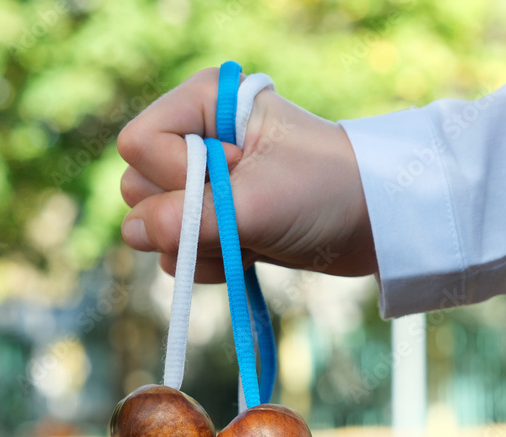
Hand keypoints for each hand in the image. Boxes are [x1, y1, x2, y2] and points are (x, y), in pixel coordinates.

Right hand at [117, 68, 374, 282]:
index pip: (139, 144)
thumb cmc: (327, 192)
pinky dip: (209, 263)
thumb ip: (190, 220)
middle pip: (137, 188)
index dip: (176, 173)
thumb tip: (131, 232)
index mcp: (202, 105)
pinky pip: (174, 251)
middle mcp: (194, 137)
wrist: (373, 225)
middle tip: (242, 212)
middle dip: (187, 217)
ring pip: (151, 227)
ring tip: (253, 235)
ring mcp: (199, 182)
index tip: (236, 171)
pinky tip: (250, 253)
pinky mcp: (209, 220)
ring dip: (200, 246)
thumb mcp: (257, 205)